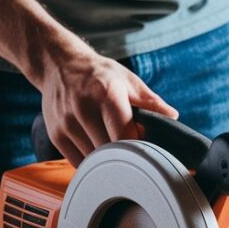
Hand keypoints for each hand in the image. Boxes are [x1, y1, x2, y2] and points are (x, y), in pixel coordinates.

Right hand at [32, 48, 176, 165]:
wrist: (59, 65)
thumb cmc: (100, 75)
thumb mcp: (129, 81)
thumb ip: (151, 102)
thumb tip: (172, 117)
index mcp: (106, 93)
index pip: (125, 136)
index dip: (139, 149)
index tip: (147, 152)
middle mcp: (83, 107)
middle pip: (110, 151)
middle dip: (126, 156)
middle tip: (134, 153)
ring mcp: (66, 122)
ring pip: (94, 160)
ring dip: (107, 161)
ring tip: (114, 147)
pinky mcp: (56, 134)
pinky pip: (79, 162)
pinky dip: (92, 162)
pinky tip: (97, 149)